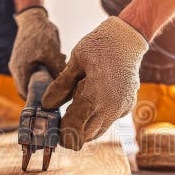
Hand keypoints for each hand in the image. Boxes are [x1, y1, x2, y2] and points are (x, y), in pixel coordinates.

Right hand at [8, 7, 65, 97]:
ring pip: (33, 80)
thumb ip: (57, 72)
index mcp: (20, 70)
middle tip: (60, 89)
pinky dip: (45, 70)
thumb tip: (66, 88)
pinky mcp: (24, 60)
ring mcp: (19, 65)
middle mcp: (17, 70)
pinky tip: (56, 62)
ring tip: (58, 72)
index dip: (39, 101)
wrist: (34, 18)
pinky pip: (34, 71)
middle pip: (29, 89)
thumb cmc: (41, 35)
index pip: (26, 94)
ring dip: (46, 79)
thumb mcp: (52, 54)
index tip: (53, 103)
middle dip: (44, 90)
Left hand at [42, 16, 148, 149]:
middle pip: (84, 136)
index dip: (59, 132)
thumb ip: (61, 86)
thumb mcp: (75, 62)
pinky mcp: (127, 107)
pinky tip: (91, 102)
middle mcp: (109, 108)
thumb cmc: (100, 46)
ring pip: (97, 132)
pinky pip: (108, 122)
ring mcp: (120, 109)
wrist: (128, 39)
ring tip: (74, 110)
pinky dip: (97, 119)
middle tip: (60, 120)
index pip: (72, 128)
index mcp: (93, 97)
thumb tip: (46, 105)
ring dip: (84, 128)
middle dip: (71, 132)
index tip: (52, 127)